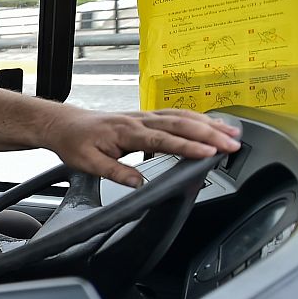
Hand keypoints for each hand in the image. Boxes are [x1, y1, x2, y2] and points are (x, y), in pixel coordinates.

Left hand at [44, 108, 240, 187]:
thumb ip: (115, 172)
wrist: (64, 124)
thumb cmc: (75, 143)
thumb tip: (139, 184)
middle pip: (180, 124)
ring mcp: (144, 116)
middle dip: (210, 134)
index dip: (188, 146)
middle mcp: (139, 120)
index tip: (209, 152)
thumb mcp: (88, 164)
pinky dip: (196, 118)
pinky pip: (175, 114)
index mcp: (126, 132)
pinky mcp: (145, 116)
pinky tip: (210, 124)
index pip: (163, 140)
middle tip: (233, 144)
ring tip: (232, 132)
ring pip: (181, 116)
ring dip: (208, 124)